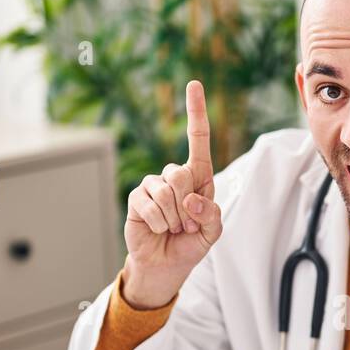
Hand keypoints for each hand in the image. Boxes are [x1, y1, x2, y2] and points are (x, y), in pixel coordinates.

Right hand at [122, 80, 222, 307]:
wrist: (166, 265)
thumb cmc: (190, 244)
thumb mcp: (212, 233)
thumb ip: (211, 215)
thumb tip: (191, 199)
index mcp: (198, 177)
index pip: (198, 140)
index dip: (196, 112)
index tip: (194, 84)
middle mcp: (175, 176)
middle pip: (180, 173)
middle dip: (188, 207)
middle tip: (187, 225)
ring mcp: (154, 185)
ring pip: (166, 191)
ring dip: (175, 219)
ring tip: (174, 229)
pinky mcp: (138, 198)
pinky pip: (150, 204)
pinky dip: (159, 222)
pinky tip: (159, 229)